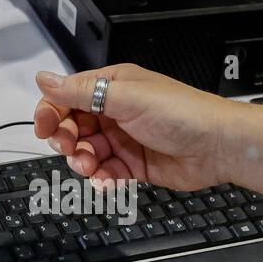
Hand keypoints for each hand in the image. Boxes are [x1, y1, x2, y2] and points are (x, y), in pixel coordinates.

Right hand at [33, 64, 240, 189]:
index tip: (45, 129)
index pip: (67, 96)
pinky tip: (106, 182)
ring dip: (82, 162)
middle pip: (73, 126)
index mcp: (112, 86)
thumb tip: (44, 78)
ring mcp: (124, 139)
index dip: (51, 112)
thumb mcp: (127, 97)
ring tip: (91, 167)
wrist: (218, 146)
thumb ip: (83, 92)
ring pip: (86, 152)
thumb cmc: (181, 113)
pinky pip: (106, 173)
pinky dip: (101, 179)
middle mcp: (115, 111)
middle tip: (71, 149)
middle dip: (65, 140)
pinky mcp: (133, 165)